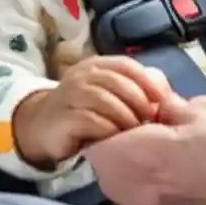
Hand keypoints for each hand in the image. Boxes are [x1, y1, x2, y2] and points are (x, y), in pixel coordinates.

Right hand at [13, 56, 169, 167]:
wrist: (41, 126)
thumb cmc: (83, 111)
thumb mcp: (107, 95)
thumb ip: (132, 89)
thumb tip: (164, 95)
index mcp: (96, 65)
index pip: (126, 65)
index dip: (147, 81)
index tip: (162, 99)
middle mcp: (82, 76)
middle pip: (119, 83)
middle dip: (139, 102)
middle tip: (148, 120)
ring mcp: (70, 95)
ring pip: (107, 102)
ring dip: (126, 118)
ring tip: (132, 132)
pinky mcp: (63, 118)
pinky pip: (93, 122)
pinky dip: (109, 130)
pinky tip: (113, 138)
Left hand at [83, 94, 205, 204]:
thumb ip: (170, 107)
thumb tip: (155, 103)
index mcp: (135, 156)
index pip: (93, 135)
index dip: (109, 113)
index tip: (134, 101)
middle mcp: (134, 189)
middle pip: (103, 159)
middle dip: (118, 135)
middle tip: (151, 114)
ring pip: (121, 177)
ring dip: (133, 155)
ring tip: (168, 134)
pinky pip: (143, 190)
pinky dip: (150, 172)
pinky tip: (181, 158)